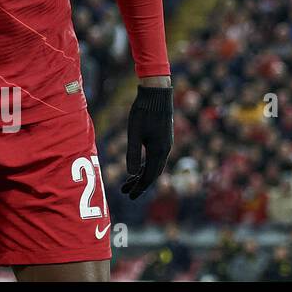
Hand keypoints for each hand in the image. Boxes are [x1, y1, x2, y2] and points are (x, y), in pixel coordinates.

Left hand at [123, 84, 172, 198]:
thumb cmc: (144, 112)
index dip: (140, 187)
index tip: (130, 196)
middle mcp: (165, 151)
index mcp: (159, 151)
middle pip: (152, 174)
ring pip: (153, 166)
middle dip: (139, 184)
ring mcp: (165, 145)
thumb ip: (132, 152)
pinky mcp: (162, 139)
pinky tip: (136, 168)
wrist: (157, 95)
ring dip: (141, 175)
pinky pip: (154, 158)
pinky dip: (145, 166)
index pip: (150, 176)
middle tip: (126, 192)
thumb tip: (130, 173)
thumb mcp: (134, 132)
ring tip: (128, 183)